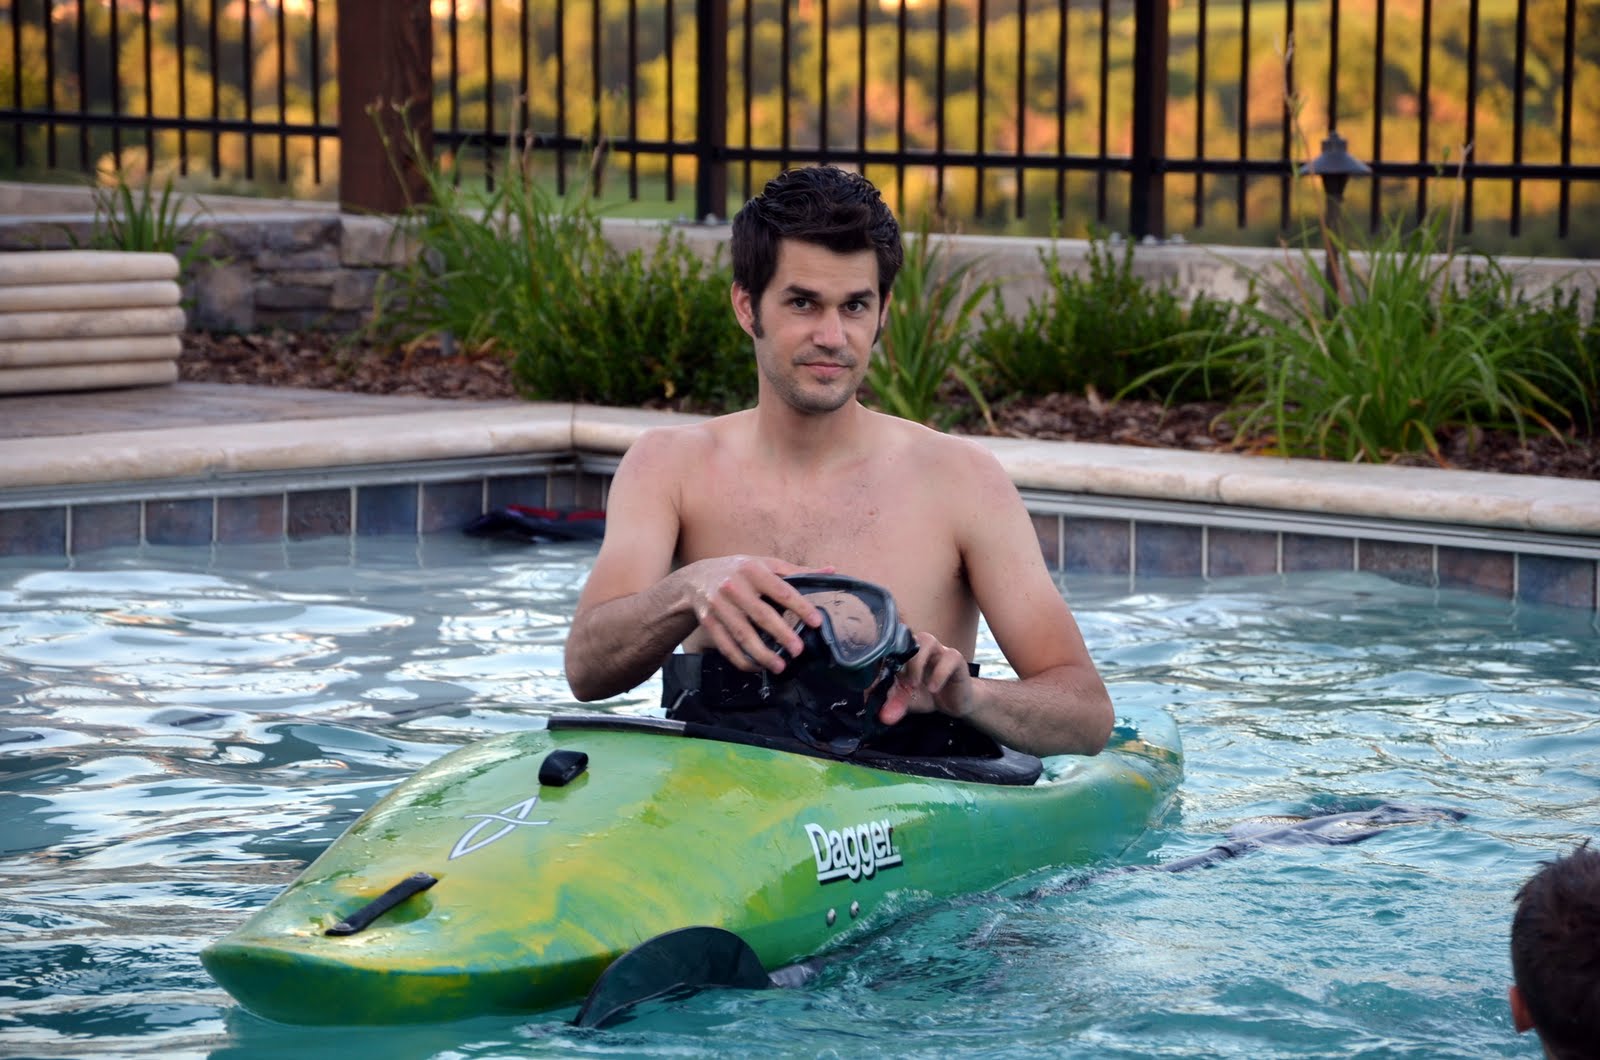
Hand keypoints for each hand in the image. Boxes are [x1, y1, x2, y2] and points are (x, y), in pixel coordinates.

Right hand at [685, 555, 834, 673]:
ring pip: (742, 633)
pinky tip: (756, 668)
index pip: (782, 590)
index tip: (816, 623)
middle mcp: (734, 586)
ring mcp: (719, 605)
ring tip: (780, 666)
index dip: (800, 607)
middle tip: (798, 650)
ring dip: (761, 653)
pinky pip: (725, 645)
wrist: (695, 578)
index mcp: (754, 570)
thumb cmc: (740, 571)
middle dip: (781, 634)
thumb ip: (797, 571)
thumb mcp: (765, 564)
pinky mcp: (708, 621)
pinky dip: (741, 659)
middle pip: (761, 614)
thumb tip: (832, 571)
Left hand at [878, 631, 975, 726]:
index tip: (875, 675)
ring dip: (917, 662)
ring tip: (913, 684)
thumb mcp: (906, 702)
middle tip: (897, 682)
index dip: (881, 657)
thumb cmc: (926, 695)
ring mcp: (938, 651)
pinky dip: (939, 673)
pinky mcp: (956, 660)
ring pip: (927, 641)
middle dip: (899, 659)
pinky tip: (933, 688)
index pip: (889, 646)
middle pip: (906, 639)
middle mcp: (920, 648)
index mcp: (904, 654)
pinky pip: (950, 657)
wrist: (954, 703)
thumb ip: (893, 705)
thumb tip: (882, 716)